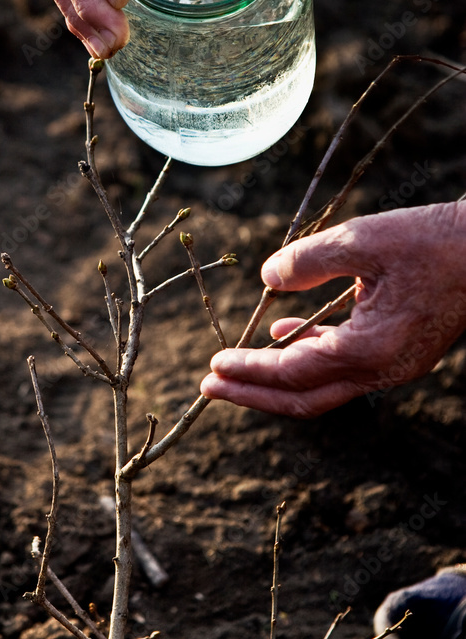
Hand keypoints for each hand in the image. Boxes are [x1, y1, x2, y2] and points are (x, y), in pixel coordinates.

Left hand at [202, 203, 465, 417]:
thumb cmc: (429, 241)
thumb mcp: (362, 240)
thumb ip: (308, 261)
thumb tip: (267, 279)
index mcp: (371, 350)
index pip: (294, 373)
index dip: (250, 370)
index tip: (214, 364)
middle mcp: (382, 370)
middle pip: (304, 398)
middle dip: (253, 394)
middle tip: (209, 387)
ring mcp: (393, 367)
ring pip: (323, 389)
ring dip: (277, 380)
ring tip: (236, 369)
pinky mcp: (399, 355)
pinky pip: (343, 369)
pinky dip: (308, 359)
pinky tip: (284, 337)